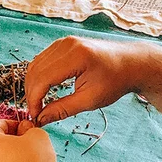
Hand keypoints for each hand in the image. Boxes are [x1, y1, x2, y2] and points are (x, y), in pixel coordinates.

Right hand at [25, 36, 143, 124]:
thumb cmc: (114, 81)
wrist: (130, 63)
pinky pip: (42, 60)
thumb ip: (63, 109)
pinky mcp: (63, 44)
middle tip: (36, 113)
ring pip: (35, 65)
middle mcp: (66, 45)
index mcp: (75, 56)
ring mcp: (64, 42)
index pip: (42, 78)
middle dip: (31, 94)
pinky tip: (44, 91)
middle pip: (35, 70)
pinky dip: (39, 77)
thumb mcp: (90, 100)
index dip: (34, 100)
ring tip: (39, 104)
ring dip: (33, 86)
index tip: (35, 116)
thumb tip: (41, 119)